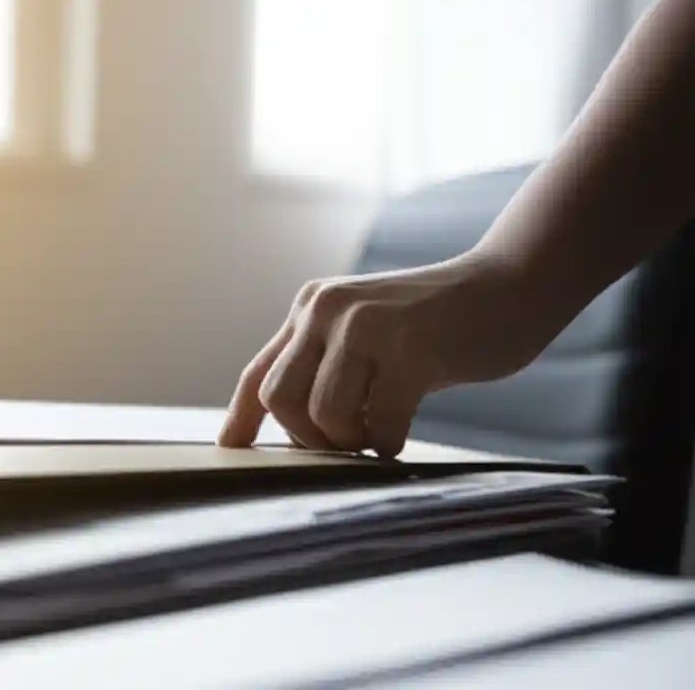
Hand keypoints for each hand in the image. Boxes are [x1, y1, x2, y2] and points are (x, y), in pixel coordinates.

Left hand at [218, 252, 559, 457]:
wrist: (510, 286)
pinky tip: (402, 433)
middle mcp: (325, 309)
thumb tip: (296, 432)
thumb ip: (329, 368)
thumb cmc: (439, 327)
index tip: (228, 452)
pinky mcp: (408, 347)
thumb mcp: (369, 335)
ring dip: (350, 441)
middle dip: (308, 437)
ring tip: (379, 431)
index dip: (240, 419)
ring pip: (321, 415)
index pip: (259, 372)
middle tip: (349, 439)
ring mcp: (365, 324)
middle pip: (278, 399)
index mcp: (311, 308)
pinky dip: (387, 443)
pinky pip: (376, 423)